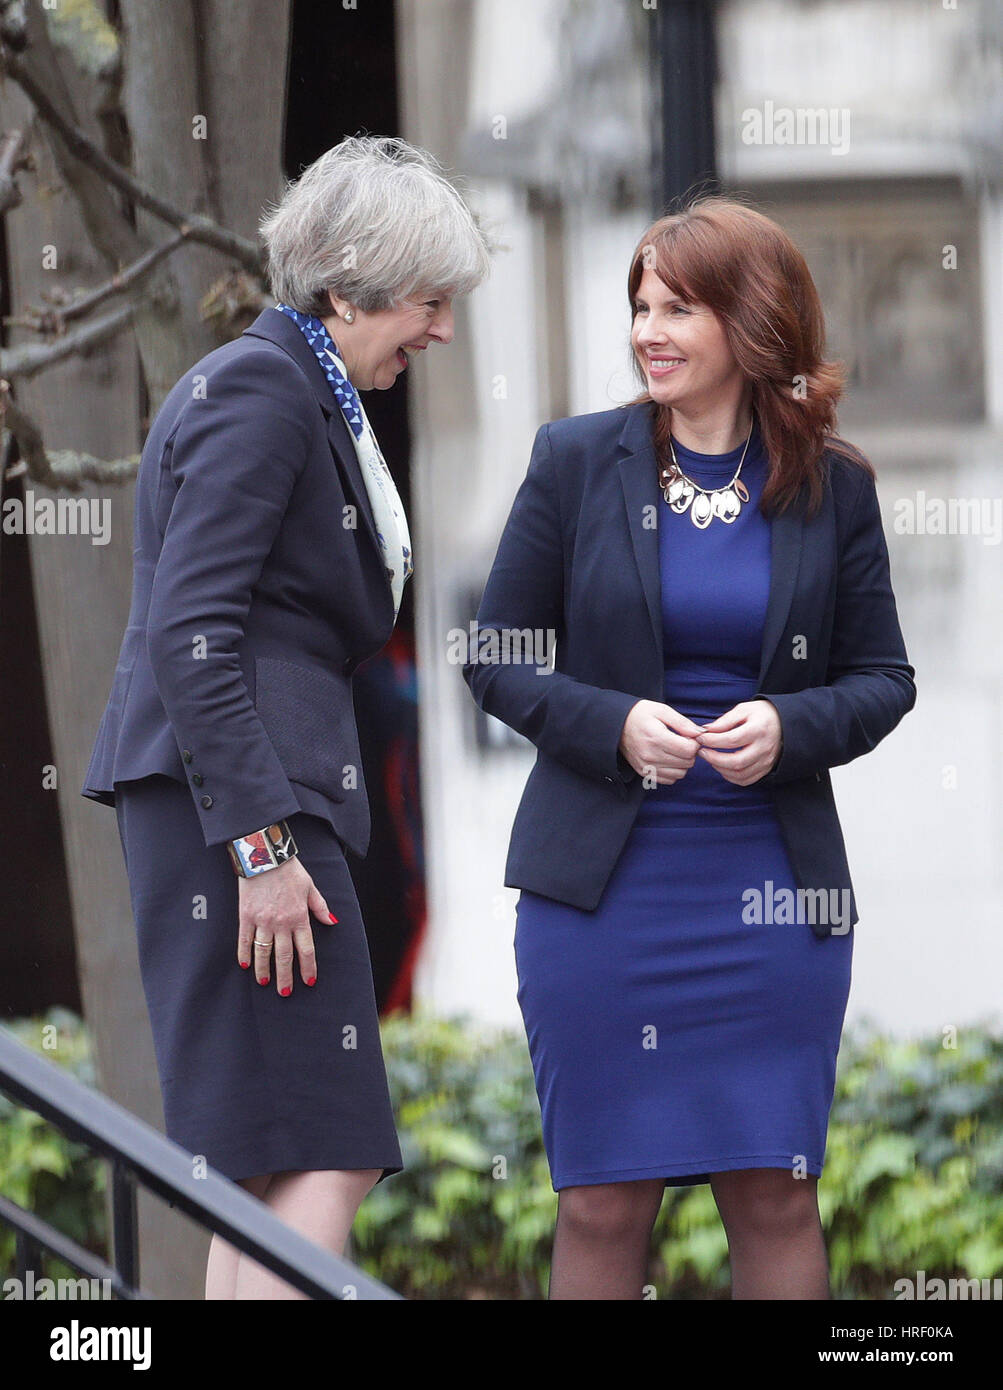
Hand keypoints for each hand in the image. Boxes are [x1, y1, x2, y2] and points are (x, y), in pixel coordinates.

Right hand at [236, 855, 335, 995]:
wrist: (264, 855)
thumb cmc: (289, 870)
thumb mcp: (310, 887)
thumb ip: (320, 907)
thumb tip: (332, 922)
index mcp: (299, 917)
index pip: (306, 949)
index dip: (308, 967)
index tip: (308, 981)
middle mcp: (281, 923)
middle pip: (284, 957)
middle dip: (285, 977)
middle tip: (285, 993)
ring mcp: (262, 921)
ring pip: (264, 952)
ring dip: (264, 970)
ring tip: (265, 983)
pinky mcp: (245, 916)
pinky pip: (244, 940)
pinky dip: (244, 953)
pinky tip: (245, 965)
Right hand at [618, 699, 704, 784]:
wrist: (616, 725)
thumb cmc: (640, 714)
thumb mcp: (662, 710)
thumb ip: (682, 723)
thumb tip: (700, 733)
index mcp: (656, 737)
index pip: (689, 750)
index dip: (695, 743)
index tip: (690, 736)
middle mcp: (650, 755)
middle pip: (687, 763)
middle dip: (690, 752)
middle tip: (683, 742)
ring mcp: (646, 766)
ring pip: (680, 774)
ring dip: (683, 763)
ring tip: (675, 750)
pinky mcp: (644, 773)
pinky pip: (669, 780)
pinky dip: (673, 771)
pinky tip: (669, 759)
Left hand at [695, 700, 781, 785]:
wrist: (785, 723)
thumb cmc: (762, 714)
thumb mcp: (744, 709)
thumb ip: (725, 720)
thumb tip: (706, 730)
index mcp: (758, 730)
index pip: (731, 740)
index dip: (712, 741)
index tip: (700, 738)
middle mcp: (764, 748)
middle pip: (736, 761)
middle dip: (714, 759)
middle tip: (702, 752)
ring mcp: (766, 761)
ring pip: (740, 774)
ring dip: (720, 769)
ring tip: (710, 758)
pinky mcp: (765, 769)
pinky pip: (746, 780)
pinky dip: (730, 777)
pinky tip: (722, 767)